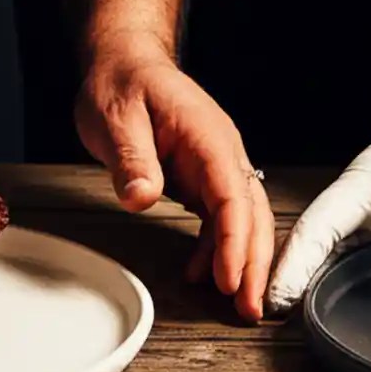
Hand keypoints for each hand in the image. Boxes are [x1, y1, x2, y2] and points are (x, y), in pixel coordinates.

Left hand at [76, 40, 274, 322]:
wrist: (126, 62)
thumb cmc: (122, 83)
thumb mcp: (115, 116)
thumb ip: (131, 158)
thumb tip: (142, 195)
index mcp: (207, 136)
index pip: (232, 196)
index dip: (235, 242)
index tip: (230, 279)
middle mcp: (222, 152)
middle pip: (252, 214)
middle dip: (255, 264)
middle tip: (249, 309)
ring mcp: (217, 166)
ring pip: (244, 220)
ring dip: (244, 262)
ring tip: (237, 304)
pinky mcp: (205, 178)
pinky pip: (222, 219)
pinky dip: (218, 250)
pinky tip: (205, 274)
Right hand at [265, 28, 370, 313]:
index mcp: (363, 182)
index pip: (318, 227)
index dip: (295, 263)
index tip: (277, 297)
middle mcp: (368, 207)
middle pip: (321, 250)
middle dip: (294, 283)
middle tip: (275, 322)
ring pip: (347, 261)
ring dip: (326, 289)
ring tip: (305, 325)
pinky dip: (365, 286)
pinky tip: (354, 309)